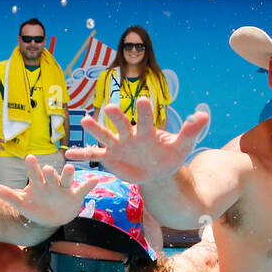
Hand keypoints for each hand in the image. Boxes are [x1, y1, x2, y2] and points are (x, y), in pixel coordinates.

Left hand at [0, 158, 93, 226]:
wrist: (50, 219)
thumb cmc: (34, 208)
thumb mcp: (21, 203)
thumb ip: (9, 195)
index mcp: (39, 183)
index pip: (34, 173)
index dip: (32, 166)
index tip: (29, 157)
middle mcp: (52, 183)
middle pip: (51, 176)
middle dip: (50, 173)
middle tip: (48, 169)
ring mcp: (64, 188)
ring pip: (68, 180)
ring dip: (69, 174)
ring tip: (71, 169)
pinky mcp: (76, 195)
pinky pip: (83, 189)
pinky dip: (89, 184)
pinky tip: (95, 180)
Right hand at [66, 98, 207, 183]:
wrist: (158, 171)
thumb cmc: (169, 155)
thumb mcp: (182, 146)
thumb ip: (190, 131)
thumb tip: (204, 115)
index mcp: (146, 130)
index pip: (144, 119)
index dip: (142, 111)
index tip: (142, 99)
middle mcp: (129, 135)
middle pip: (121, 124)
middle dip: (116, 117)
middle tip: (110, 107)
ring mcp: (118, 146)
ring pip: (104, 136)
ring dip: (95, 130)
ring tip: (85, 122)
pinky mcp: (110, 158)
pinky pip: (94, 156)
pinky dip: (82, 155)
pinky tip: (68, 154)